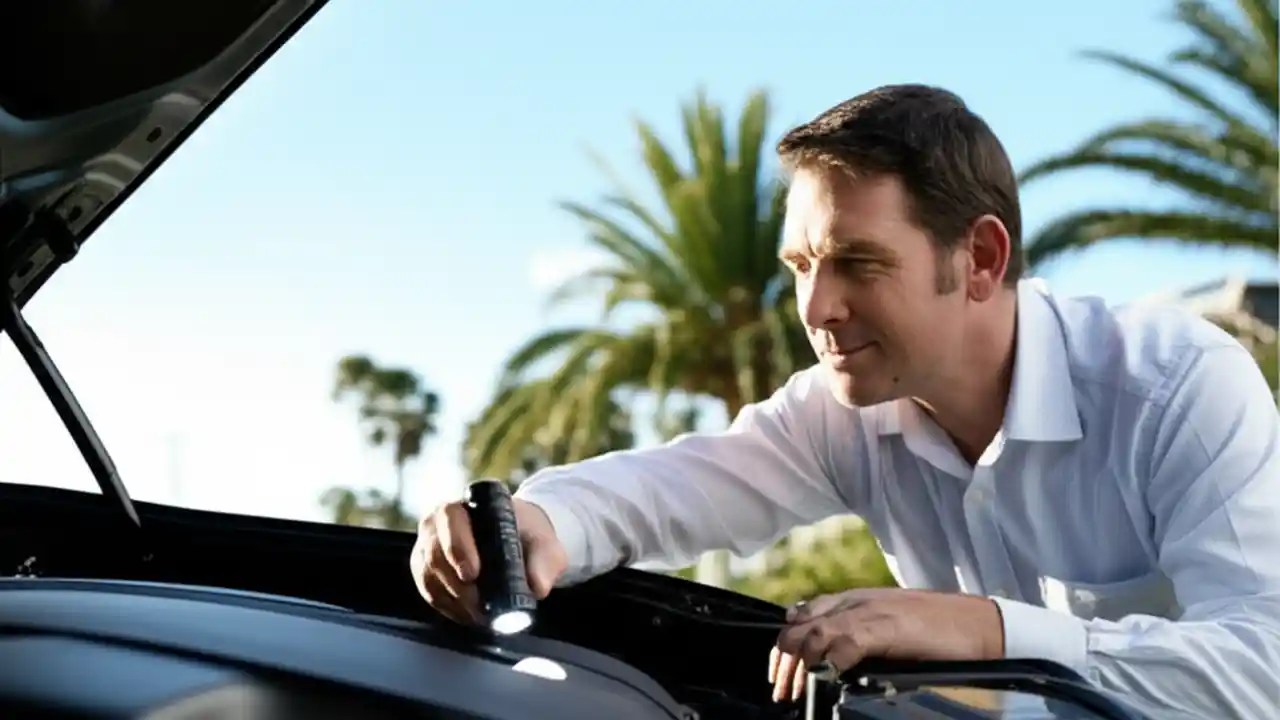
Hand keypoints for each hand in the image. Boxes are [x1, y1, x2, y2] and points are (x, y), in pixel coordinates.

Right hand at [409, 494, 566, 624]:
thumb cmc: (528, 537)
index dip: (457, 546)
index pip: (451, 518)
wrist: (517, 541)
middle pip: (435, 553)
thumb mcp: (545, 545)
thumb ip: (544, 562)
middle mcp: (440, 520)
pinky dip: (449, 607)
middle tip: (481, 608)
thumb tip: (537, 587)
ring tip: (481, 615)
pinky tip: (470, 615)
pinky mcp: (424, 568)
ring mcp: (428, 544)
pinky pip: (429, 591)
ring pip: (428, 575)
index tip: (472, 574)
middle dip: (457, 585)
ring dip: (454, 600)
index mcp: (469, 502)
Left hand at [770, 588, 1003, 701]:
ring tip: (793, 693)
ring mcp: (869, 612)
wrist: (981, 626)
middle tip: (781, 691)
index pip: (802, 616)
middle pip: (799, 626)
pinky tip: (824, 679)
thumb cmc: (941, 632)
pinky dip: (827, 662)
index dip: (785, 647)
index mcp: (854, 601)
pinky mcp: (885, 626)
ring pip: (812, 633)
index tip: (780, 676)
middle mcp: (855, 602)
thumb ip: (860, 637)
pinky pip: (843, 641)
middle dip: (783, 661)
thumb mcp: (889, 631)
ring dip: (797, 667)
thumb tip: (833, 664)